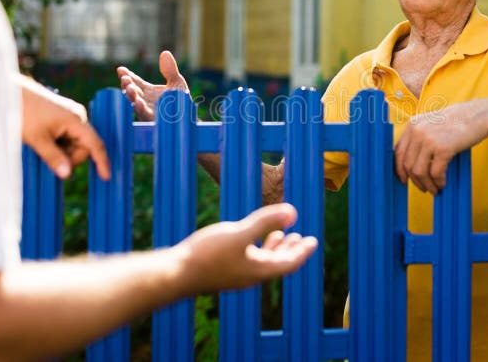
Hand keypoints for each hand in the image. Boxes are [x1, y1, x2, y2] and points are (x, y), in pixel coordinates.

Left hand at [18, 76, 110, 180]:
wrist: (10, 93)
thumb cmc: (23, 112)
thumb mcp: (38, 139)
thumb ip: (54, 157)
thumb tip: (67, 175)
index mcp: (75, 120)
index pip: (94, 144)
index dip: (101, 161)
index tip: (106, 177)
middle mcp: (76, 118)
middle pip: (83, 147)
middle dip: (69, 157)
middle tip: (49, 158)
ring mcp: (69, 118)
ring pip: (73, 144)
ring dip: (62, 151)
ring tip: (42, 145)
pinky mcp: (61, 119)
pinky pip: (66, 138)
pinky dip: (58, 145)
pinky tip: (44, 141)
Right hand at [116, 51, 187, 120]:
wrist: (189, 118)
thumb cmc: (180, 101)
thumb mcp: (176, 82)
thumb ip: (170, 70)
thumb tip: (165, 52)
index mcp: (147, 91)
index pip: (134, 82)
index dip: (127, 75)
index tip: (121, 69)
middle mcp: (144, 100)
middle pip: (132, 91)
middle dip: (127, 85)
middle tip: (125, 78)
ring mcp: (147, 111)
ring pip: (135, 103)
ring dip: (130, 96)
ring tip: (128, 88)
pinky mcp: (152, 120)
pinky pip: (144, 115)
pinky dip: (140, 109)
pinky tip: (138, 102)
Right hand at [176, 203, 317, 292]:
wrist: (174, 274)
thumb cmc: (206, 255)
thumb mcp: (239, 233)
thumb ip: (265, 221)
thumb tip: (293, 212)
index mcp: (258, 270)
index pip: (288, 263)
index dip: (302, 252)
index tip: (312, 241)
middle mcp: (250, 275)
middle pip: (278, 263)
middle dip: (291, 250)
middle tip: (304, 239)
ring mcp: (235, 273)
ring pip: (262, 261)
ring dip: (275, 247)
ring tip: (283, 235)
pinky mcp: (222, 269)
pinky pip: (248, 258)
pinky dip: (257, 246)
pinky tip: (250, 236)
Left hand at [394, 100, 487, 193]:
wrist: (479, 115)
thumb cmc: (458, 121)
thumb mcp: (432, 123)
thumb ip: (419, 137)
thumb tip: (411, 162)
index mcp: (412, 125)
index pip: (398, 152)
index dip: (399, 169)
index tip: (404, 179)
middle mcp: (417, 131)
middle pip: (407, 164)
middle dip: (415, 180)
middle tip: (423, 188)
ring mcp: (429, 139)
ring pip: (419, 171)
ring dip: (426, 184)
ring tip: (434, 189)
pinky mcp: (443, 148)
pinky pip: (435, 173)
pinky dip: (438, 182)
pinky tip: (443, 184)